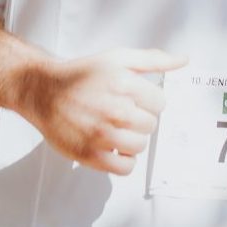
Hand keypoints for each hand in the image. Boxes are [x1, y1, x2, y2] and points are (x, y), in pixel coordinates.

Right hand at [21, 48, 185, 174]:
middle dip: (138, 119)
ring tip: (114, 129)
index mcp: (124, 83)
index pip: (160, 103)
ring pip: (140, 146)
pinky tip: (112, 147)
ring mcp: (102, 134)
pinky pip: (125, 167)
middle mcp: (115, 109)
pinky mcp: (90, 155)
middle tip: (119, 113)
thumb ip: (153, 60)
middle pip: (150, 125)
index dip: (147, 101)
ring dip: (131, 139)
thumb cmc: (80, 75)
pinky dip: (123, 160)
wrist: (42, 91)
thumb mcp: (117, 58)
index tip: (132, 99)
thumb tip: (183, 60)